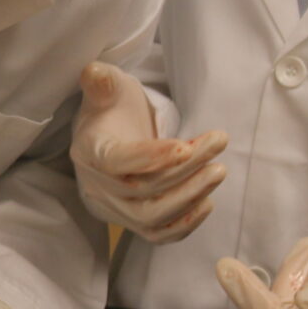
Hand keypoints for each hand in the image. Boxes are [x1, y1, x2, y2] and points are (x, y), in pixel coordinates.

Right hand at [71, 62, 227, 244]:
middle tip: (217, 144)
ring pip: (151, 217)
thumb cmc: (112, 108)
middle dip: (184, 170)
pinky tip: (208, 201)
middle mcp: (96, 185)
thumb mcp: (108, 87)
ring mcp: (113, 208)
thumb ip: (102, 82)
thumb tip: (94, 73)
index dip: (150, 158)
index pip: (116, 162)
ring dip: (189, 197)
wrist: (109, 135)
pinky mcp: (131, 222)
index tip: (184, 146)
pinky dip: (185, 224)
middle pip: (142, 190)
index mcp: (89, 150)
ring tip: (218, 170)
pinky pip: (158, 234)